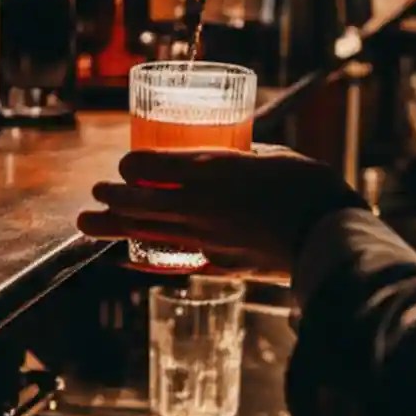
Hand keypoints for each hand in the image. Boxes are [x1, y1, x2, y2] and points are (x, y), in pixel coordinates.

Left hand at [77, 146, 363, 276]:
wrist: (328, 236)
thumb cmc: (308, 186)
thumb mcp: (273, 155)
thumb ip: (244, 156)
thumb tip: (232, 154)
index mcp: (211, 168)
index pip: (150, 164)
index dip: (131, 165)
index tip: (125, 165)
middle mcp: (198, 203)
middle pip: (139, 200)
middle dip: (112, 196)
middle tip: (95, 194)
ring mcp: (205, 236)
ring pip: (146, 231)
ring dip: (113, 227)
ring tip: (86, 225)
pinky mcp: (217, 262)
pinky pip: (173, 259)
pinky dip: (146, 259)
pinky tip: (126, 261)